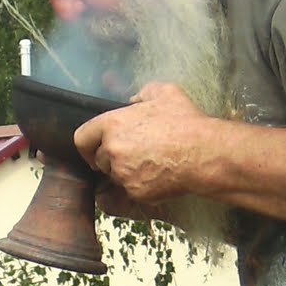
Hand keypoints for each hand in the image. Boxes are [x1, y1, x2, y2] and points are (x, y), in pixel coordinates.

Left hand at [75, 82, 217, 205]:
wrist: (203, 153)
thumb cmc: (185, 122)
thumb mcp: (165, 93)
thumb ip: (142, 94)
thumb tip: (133, 100)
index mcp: (112, 123)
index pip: (81, 138)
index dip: (87, 145)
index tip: (94, 150)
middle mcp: (112, 149)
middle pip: (99, 159)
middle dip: (112, 159)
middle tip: (135, 155)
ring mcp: (122, 173)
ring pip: (115, 177)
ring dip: (126, 173)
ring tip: (150, 164)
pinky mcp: (135, 191)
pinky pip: (130, 191)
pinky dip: (141, 186)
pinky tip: (159, 176)